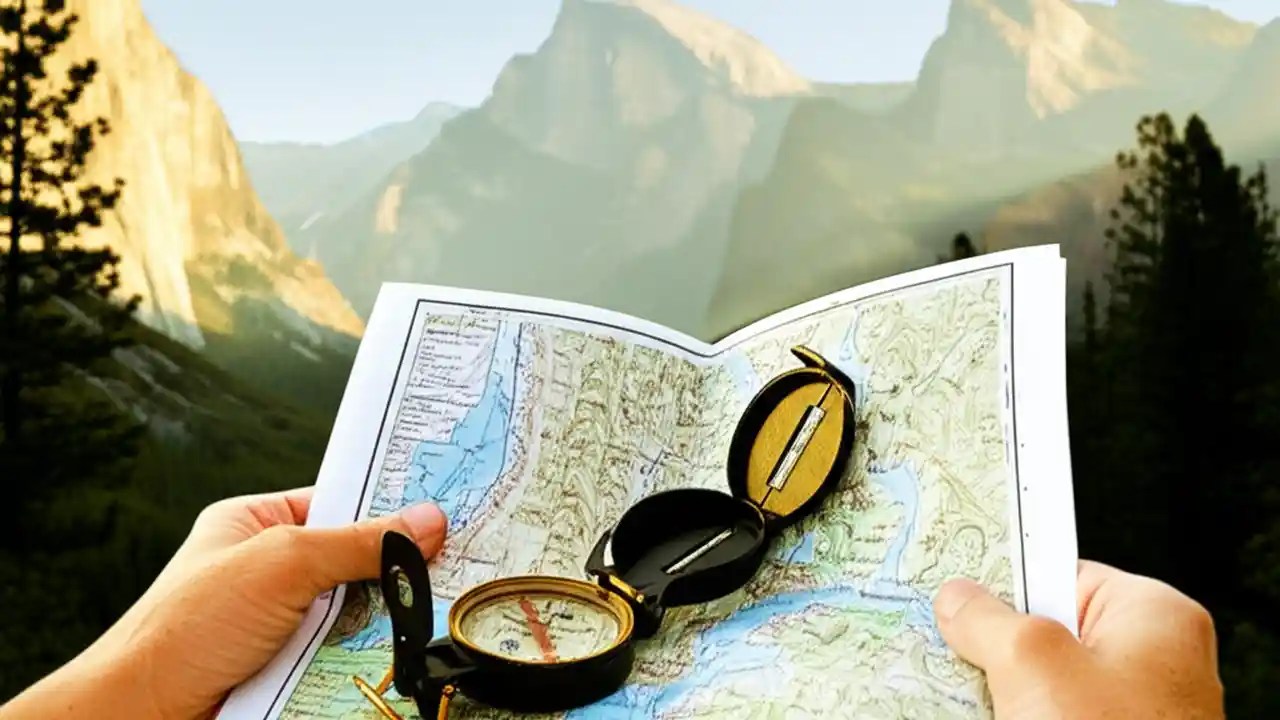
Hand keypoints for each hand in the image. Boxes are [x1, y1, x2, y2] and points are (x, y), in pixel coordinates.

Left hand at [0, 487, 446, 719]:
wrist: (142, 715)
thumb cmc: (185, 628)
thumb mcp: (283, 563)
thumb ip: (358, 541)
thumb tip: (427, 521)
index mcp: (256, 523)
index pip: (340, 502)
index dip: (388, 507)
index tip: (444, 509)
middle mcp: (268, 571)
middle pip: (355, 562)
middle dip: (392, 572)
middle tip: (445, 568)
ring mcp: (278, 624)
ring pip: (355, 616)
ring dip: (378, 625)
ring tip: (415, 620)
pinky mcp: (286, 670)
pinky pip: (343, 658)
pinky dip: (363, 661)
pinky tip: (387, 661)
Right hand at [934, 560, 1223, 718]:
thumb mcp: (1031, 662)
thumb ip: (987, 619)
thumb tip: (958, 599)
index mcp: (1154, 618)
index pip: (1062, 572)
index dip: (1004, 575)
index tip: (953, 577)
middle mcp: (1152, 663)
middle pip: (1049, 629)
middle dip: (992, 635)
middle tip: (938, 631)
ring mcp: (1132, 714)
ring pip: (1043, 683)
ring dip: (995, 684)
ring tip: (945, 678)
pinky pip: (1047, 717)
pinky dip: (1010, 715)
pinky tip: (970, 711)